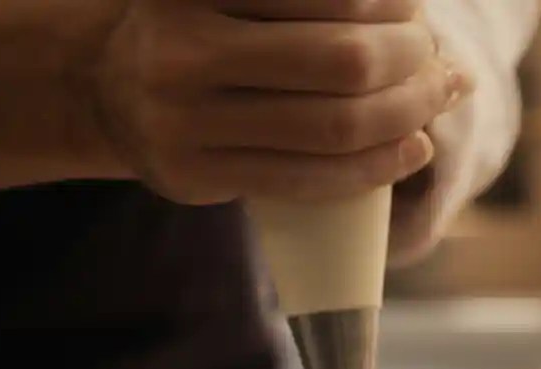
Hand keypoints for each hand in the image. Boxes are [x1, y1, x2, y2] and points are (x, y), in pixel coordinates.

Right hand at [89, 0, 467, 203]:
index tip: (415, 14)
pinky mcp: (196, 176)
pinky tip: (412, 149)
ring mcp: (183, 119)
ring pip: (336, 128)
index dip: (392, 7)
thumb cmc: (205, 30)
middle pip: (345, 62)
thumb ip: (317, 7)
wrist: (105, 88)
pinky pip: (310, 179)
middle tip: (435, 61)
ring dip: (409, 116)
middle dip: (412, 64)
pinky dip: (377, 166)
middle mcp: (183, 46)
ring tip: (435, 98)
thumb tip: (432, 37)